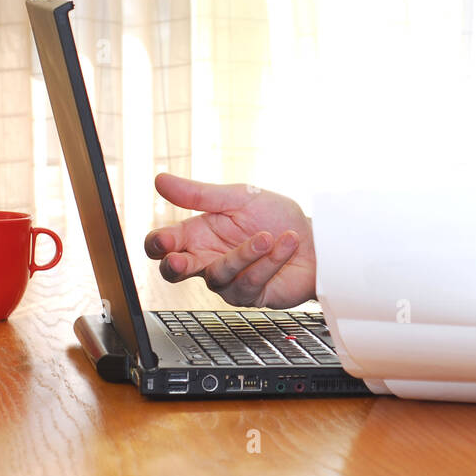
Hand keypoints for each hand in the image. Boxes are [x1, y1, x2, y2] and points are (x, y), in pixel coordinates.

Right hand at [144, 173, 317, 307]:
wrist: (317, 238)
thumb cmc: (278, 217)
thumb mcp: (238, 197)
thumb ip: (199, 194)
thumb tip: (160, 180)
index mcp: (199, 234)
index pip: (164, 244)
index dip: (158, 245)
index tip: (165, 241)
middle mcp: (209, 259)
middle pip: (175, 271)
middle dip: (175, 266)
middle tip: (180, 260)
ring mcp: (228, 281)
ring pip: (217, 276)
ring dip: (243, 254)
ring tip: (267, 236)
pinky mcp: (251, 295)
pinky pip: (250, 282)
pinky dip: (269, 261)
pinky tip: (285, 243)